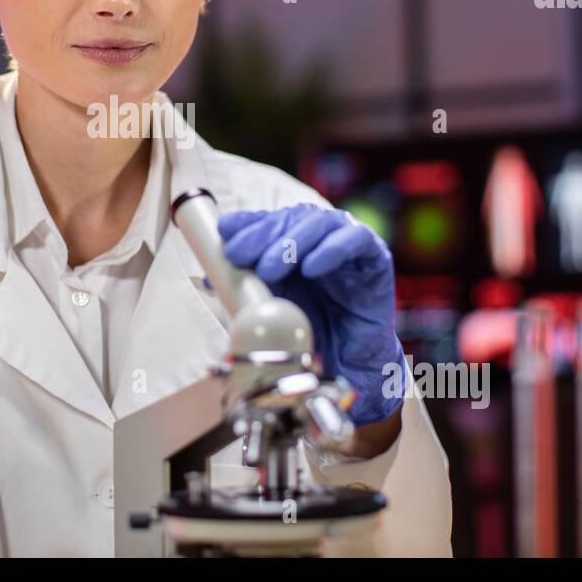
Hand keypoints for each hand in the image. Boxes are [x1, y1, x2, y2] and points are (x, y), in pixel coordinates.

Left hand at [218, 203, 404, 426]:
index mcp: (294, 243)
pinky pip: (355, 240)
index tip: (225, 233)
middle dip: (262, 235)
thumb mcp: (269, 307)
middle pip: (292, 218)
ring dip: (291, 242)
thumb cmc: (308, 332)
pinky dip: (331, 249)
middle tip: (240, 254)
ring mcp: (347, 243)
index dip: (248, 223)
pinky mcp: (374, 258)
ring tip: (269, 269)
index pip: (271, 221)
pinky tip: (311, 267)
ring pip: (320, 223)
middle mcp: (320, 238)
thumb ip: (244, 290)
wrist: (347, 363)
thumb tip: (207, 278)